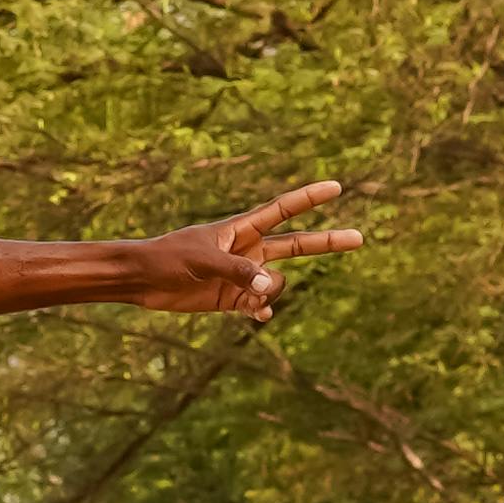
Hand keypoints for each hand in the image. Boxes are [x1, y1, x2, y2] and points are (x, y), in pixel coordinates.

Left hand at [129, 181, 361, 322]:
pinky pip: (260, 305)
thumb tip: (270, 288)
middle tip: (360, 238)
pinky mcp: (232, 298)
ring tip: (249, 297)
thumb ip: (238, 272)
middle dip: (327, 242)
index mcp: (241, 229)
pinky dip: (262, 311)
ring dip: (271, 293)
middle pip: (297, 245)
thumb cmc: (167, 258)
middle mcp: (248, 250)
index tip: (336, 187)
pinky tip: (257, 316)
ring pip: (277, 284)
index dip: (309, 198)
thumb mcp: (202, 261)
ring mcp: (242, 275)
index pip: (283, 210)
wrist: (142, 280)